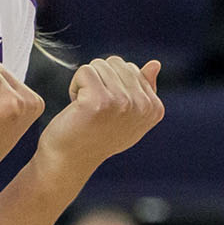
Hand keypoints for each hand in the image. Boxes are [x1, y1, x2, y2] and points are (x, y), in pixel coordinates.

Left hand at [36, 57, 165, 176]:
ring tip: (85, 109)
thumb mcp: (127, 115)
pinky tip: (76, 108)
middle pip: (117, 63)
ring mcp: (123, 103)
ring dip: (87, 84)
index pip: (132, 69)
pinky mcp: (99, 101)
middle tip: (95, 110)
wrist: (69, 161)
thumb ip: (144, 89)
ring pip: (100, 65)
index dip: (114, 85)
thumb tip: (155, 63)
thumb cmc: (96, 136)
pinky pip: (85, 71)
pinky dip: (75, 86)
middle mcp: (143, 106)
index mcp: (154, 108)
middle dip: (101, 81)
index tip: (109, 111)